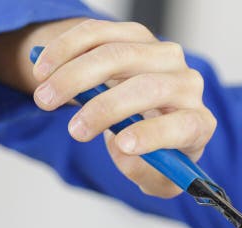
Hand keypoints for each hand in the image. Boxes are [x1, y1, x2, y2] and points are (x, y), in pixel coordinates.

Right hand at [30, 19, 216, 196]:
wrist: (145, 117)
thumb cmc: (154, 152)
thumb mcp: (154, 178)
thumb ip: (144, 173)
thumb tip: (124, 153)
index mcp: (198, 123)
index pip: (185, 125)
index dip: (154, 134)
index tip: (121, 144)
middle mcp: (188, 85)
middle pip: (149, 88)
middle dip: (105, 109)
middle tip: (74, 131)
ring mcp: (163, 56)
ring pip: (118, 56)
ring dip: (75, 76)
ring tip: (46, 99)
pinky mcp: (137, 36)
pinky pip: (98, 34)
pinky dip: (65, 51)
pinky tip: (43, 71)